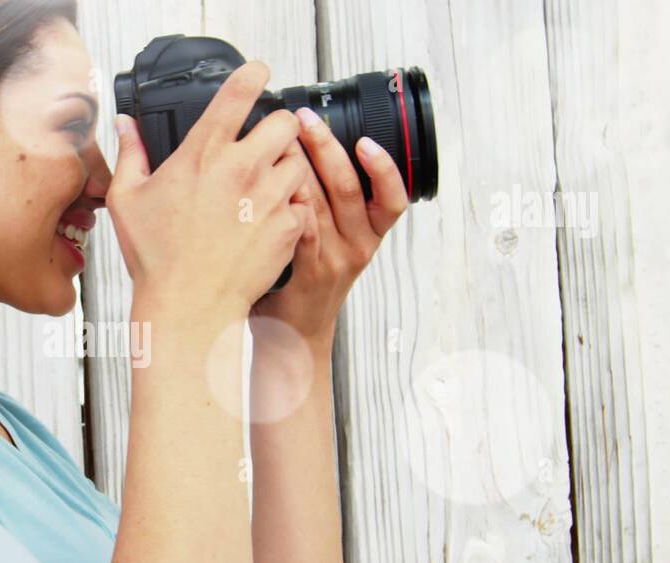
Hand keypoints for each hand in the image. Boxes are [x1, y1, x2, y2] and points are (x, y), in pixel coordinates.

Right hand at [107, 62, 311, 320]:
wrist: (188, 307)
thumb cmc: (157, 259)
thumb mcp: (127, 200)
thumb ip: (130, 155)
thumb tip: (125, 126)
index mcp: (203, 154)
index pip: (240, 92)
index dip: (254, 74)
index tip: (258, 74)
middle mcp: (241, 169)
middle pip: (286, 122)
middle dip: (279, 128)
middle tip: (267, 145)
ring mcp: (269, 198)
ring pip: (300, 162)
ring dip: (288, 169)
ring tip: (269, 186)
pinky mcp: (288, 227)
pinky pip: (304, 204)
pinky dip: (293, 209)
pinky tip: (271, 220)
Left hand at [250, 106, 409, 352]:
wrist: (293, 336)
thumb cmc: (306, 283)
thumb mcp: (331, 244)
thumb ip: (327, 206)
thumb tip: (309, 152)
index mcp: (369, 235)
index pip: (393, 198)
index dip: (384, 167)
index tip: (366, 138)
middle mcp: (358, 246)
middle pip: (351, 189)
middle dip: (328, 148)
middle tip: (307, 118)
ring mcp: (334, 260)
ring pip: (324, 205)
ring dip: (303, 167)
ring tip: (285, 139)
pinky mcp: (308, 272)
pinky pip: (302, 231)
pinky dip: (291, 204)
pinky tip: (277, 185)